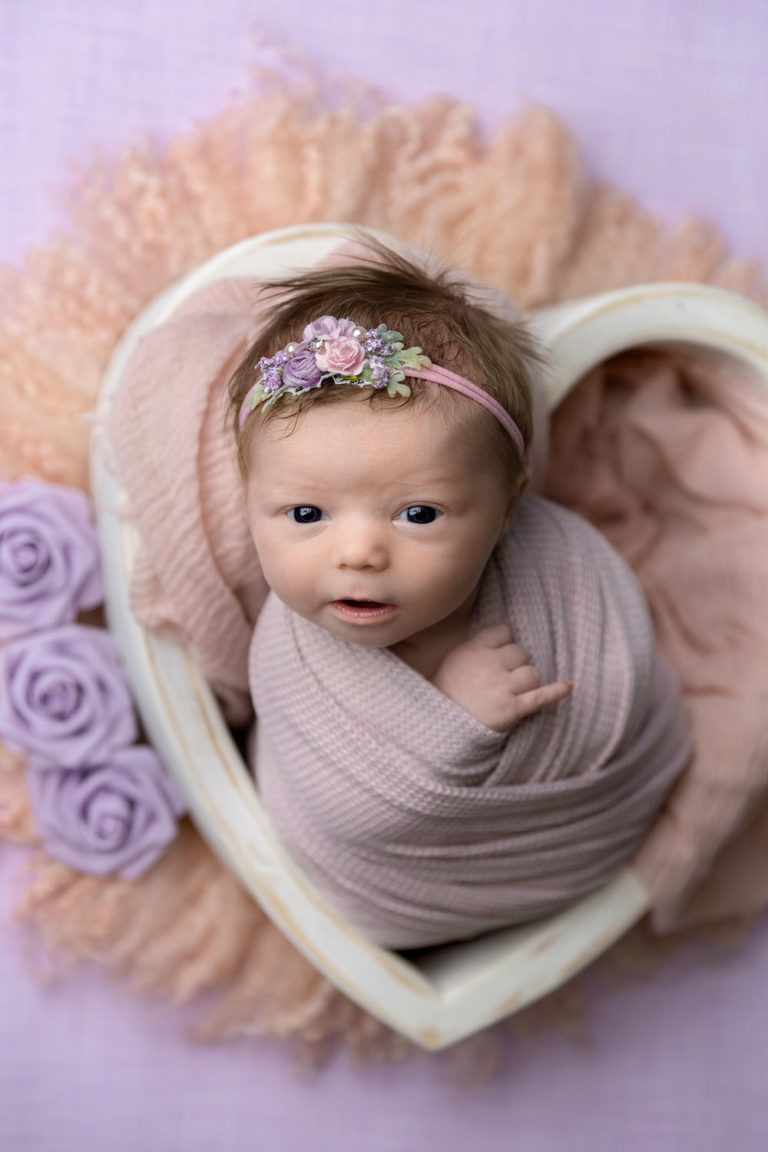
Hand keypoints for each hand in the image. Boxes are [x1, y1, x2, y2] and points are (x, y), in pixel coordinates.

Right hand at [432, 624, 572, 731]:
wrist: (436, 729)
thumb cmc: (446, 695)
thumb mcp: (453, 662)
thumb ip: (477, 648)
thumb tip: (505, 638)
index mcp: (472, 649)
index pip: (504, 632)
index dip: (503, 645)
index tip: (496, 659)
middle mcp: (488, 664)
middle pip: (520, 652)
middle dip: (515, 666)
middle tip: (499, 684)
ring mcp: (501, 687)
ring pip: (532, 673)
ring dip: (526, 684)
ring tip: (509, 696)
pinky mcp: (512, 709)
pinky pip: (540, 696)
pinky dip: (556, 691)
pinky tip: (568, 686)